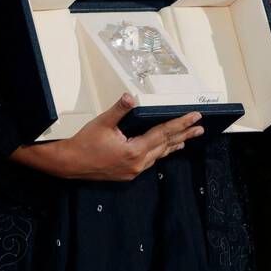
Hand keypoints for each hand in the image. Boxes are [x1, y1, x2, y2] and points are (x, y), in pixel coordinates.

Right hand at [43, 94, 203, 181]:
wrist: (69, 164)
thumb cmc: (84, 143)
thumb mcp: (102, 122)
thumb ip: (119, 109)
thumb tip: (130, 97)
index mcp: (134, 150)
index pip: (163, 134)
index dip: (180, 124)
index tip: (195, 117)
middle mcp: (137, 163)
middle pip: (166, 145)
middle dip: (184, 135)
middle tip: (200, 128)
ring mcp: (133, 170)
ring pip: (159, 155)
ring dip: (174, 145)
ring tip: (188, 138)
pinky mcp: (128, 173)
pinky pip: (150, 161)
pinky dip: (161, 152)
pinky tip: (165, 149)